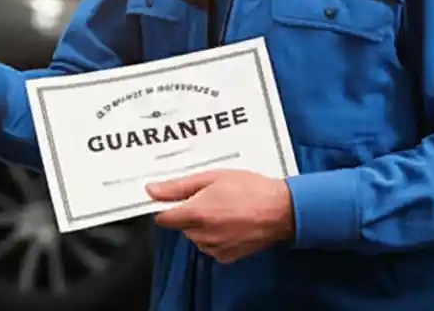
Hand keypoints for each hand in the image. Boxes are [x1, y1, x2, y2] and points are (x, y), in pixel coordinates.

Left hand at [146, 170, 294, 263]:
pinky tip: (230, 222)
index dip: (165, 207)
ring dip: (202, 225)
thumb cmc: (251, 190)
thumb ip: (178, 186)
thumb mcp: (212, 177)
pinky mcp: (227, 256)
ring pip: (195, 236)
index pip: (163, 218)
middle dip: (188, 213)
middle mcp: (203, 234)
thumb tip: (152, 190)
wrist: (282, 210)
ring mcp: (215, 248)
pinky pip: (211, 246)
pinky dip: (215, 236)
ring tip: (223, 208)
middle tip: (208, 197)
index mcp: (196, 213)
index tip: (172, 198)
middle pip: (180, 226)